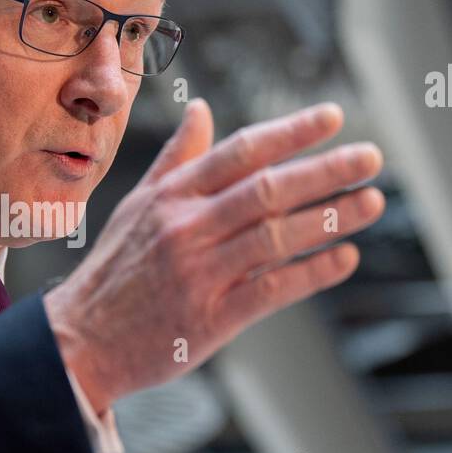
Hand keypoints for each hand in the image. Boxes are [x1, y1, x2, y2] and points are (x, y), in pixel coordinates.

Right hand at [44, 98, 383, 412]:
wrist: (80, 342)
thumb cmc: (114, 271)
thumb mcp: (136, 206)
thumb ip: (177, 160)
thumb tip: (202, 110)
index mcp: (170, 197)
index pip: (239, 153)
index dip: (290, 133)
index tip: (333, 117)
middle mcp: (184, 228)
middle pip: (265, 190)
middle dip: (324, 170)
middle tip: (370, 157)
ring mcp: (198, 273)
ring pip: (274, 237)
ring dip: (329, 218)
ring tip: (370, 202)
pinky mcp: (209, 318)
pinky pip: (270, 290)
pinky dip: (311, 272)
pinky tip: (344, 257)